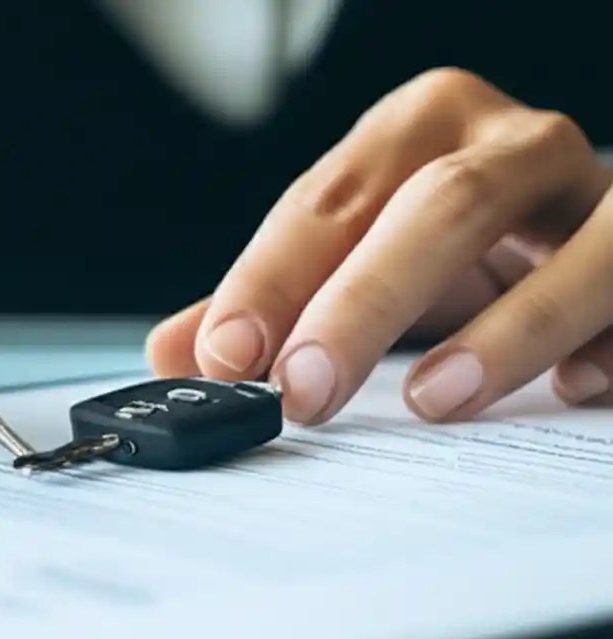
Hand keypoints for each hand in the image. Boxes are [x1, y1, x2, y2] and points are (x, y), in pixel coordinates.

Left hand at [146, 68, 612, 424]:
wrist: (577, 219)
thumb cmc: (457, 237)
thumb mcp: (357, 253)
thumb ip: (272, 297)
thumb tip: (178, 354)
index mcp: (417, 130)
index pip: (328, 199)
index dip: (271, 278)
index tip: (227, 353)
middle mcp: (510, 144)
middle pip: (438, 207)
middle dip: (363, 303)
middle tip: (305, 389)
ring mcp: (596, 195)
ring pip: (572, 248)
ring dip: (501, 334)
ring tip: (431, 399)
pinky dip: (608, 347)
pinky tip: (574, 388)